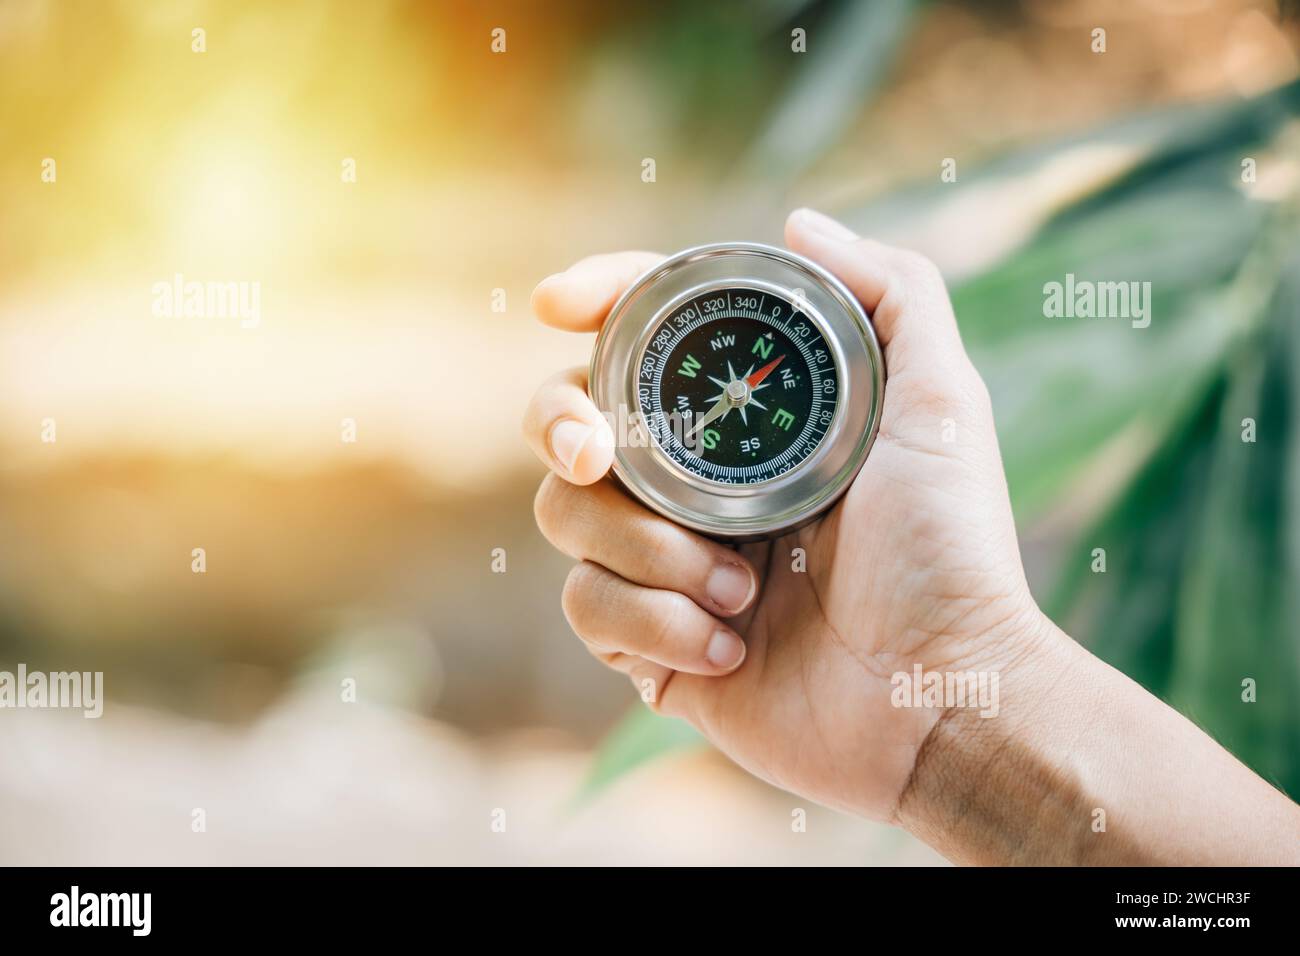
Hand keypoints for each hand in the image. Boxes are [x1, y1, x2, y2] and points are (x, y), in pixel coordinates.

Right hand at [525, 209, 1049, 822]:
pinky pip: (587, 608)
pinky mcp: (649, 641)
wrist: (940, 696)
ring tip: (745, 587)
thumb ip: (893, 293)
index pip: (644, 338)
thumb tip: (799, 221)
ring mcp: (665, 562)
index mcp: (745, 421)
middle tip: (599, 452)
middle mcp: (693, 482)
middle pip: (566, 419)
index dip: (593, 301)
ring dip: (648, 550)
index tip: (559, 303)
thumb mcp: (939, 405)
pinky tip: (731, 649)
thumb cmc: (950, 551)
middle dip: (560, 423)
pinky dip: (655, 623)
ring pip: (564, 515)